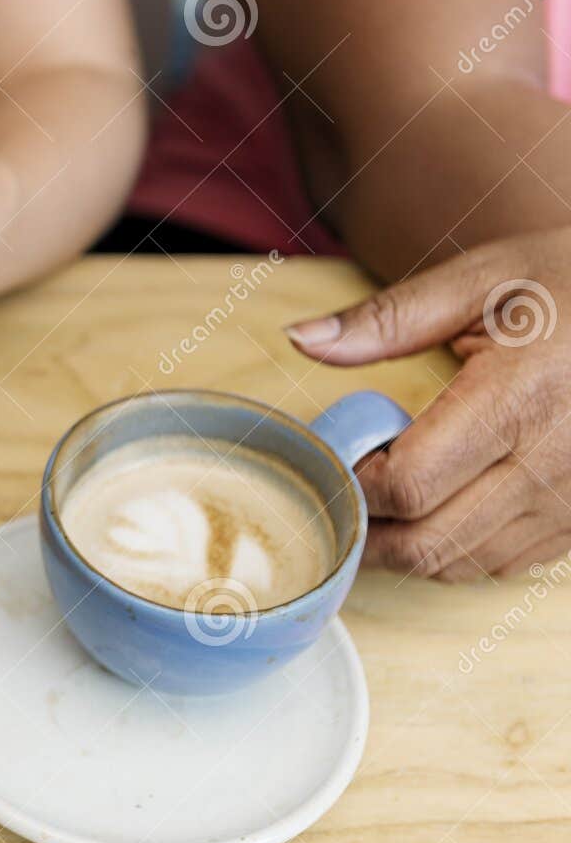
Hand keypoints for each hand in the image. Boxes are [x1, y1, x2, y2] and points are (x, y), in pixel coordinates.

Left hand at [285, 229, 570, 578]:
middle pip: (426, 543)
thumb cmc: (570, 284)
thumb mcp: (483, 278)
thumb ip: (388, 318)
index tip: (331, 458)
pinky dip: (453, 547)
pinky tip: (438, 502)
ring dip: (404, 545)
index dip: (352, 483)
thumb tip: (299, 338)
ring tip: (382, 494)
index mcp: (523, 396)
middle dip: (363, 530)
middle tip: (334, 494)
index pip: (407, 483)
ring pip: (459, 564)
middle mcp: (555, 462)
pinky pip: (499, 564)